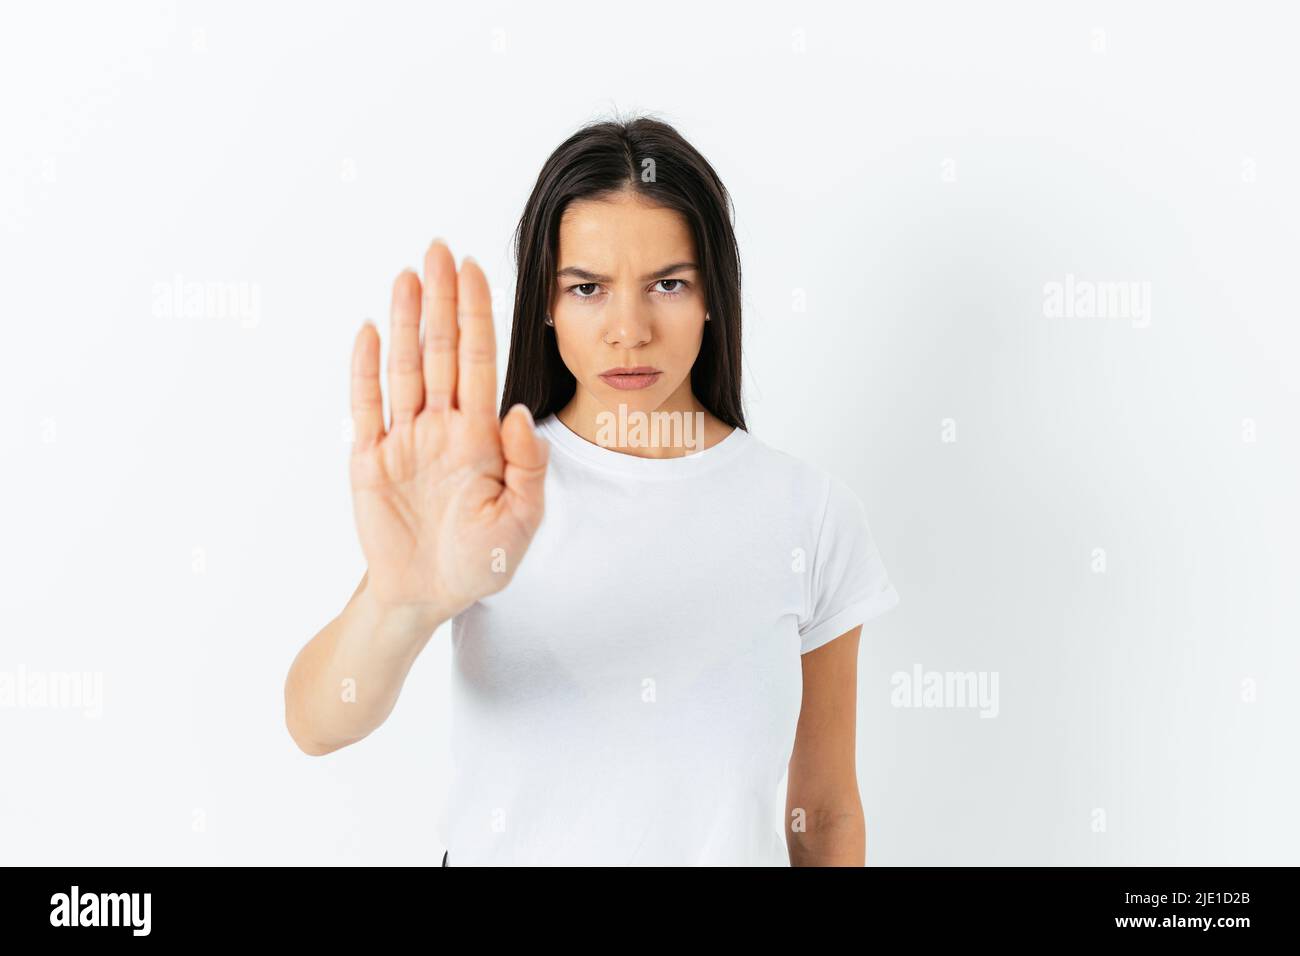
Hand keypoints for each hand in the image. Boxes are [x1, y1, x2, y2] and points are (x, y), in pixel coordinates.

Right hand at [348, 239, 548, 620]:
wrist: (430, 596)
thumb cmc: (481, 560)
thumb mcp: (522, 521)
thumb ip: (529, 468)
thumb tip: (521, 411)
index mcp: (481, 436)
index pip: (479, 361)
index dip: (476, 315)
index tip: (475, 270)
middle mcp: (442, 427)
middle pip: (440, 350)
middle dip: (441, 300)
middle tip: (439, 248)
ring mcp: (404, 439)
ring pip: (404, 368)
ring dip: (405, 321)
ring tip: (408, 275)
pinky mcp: (369, 460)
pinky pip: (366, 406)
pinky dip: (365, 369)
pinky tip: (370, 330)